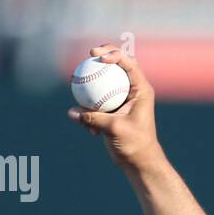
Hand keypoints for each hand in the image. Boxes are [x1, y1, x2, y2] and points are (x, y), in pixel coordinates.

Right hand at [67, 45, 162, 170]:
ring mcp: (121, 98)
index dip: (115, 54)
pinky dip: (87, 108)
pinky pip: (95, 100)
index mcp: (141, 90)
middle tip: (90, 53)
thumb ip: (94, 118)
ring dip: (90, 82)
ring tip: (75, 79)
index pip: (129, 64)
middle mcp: (132, 90)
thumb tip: (72, 112)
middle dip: (104, 55)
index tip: (99, 57)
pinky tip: (82, 120)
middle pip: (117, 65)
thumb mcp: (115, 129)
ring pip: (103, 82)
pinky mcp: (111, 109)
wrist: (138, 161)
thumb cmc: (135, 145)